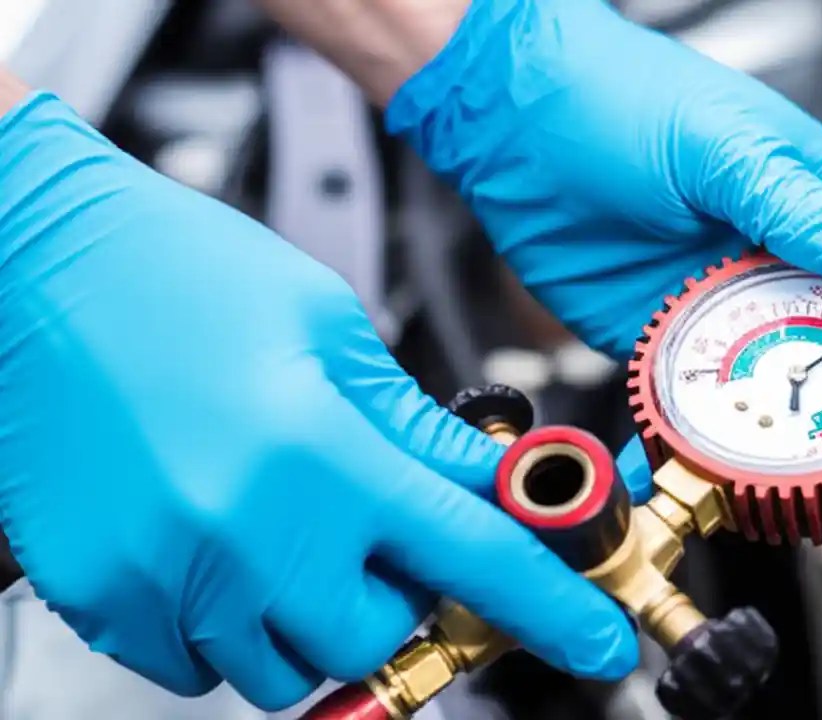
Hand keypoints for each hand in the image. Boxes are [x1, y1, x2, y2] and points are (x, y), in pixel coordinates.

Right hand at [0, 92, 635, 710]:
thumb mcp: (328, 329)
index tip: (593, 641)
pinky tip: (219, 544)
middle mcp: (245, 530)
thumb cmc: (177, 271)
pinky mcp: (102, 593)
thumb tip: (485, 480)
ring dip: (308, 614)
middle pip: (373, 635)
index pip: (473, 557)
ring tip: (285, 528)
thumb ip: (413, 424)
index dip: (549, 609)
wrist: (36, 259)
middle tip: (373, 534)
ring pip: (282, 664)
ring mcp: (165, 574)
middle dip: (395, 598)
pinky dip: (226, 623)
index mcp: (321, 452)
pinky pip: (192, 662)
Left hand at [386, 0, 821, 578]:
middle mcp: (783, 272)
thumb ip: (796, 203)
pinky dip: (697, 460)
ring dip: (798, 476)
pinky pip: (693, 415)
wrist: (511, 119)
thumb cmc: (621, 98)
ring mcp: (725, 314)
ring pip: (778, 409)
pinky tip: (705, 497)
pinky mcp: (665, 344)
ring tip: (816, 537)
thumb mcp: (720, 142)